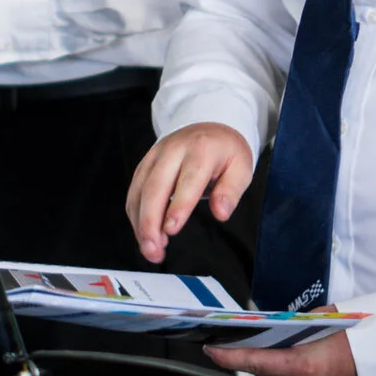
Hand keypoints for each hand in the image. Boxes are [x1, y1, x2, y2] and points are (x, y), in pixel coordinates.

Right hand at [125, 122, 254, 263]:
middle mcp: (173, 150)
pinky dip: (135, 215)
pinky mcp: (145, 164)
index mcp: (201, 150)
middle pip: (155, 187)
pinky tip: (144, 233)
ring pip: (140, 191)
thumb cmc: (225, 150)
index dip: (178, 207)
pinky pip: (134, 191)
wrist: (209, 125)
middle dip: (150, 222)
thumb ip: (231, 191)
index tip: (171, 230)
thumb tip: (221, 213)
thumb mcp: (241, 167)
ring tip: (150, 248)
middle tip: (154, 249)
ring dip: (140, 223)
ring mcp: (155, 156)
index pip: (188, 180)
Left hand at [205, 323, 357, 375]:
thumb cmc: (358, 333)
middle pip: (260, 373)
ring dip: (262, 365)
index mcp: (304, 365)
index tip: (211, 349)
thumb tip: (272, 325)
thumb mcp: (323, 319)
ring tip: (249, 347)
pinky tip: (278, 358)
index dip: (228, 357)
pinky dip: (279, 371)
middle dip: (242, 358)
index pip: (255, 362)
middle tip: (225, 342)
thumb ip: (294, 325)